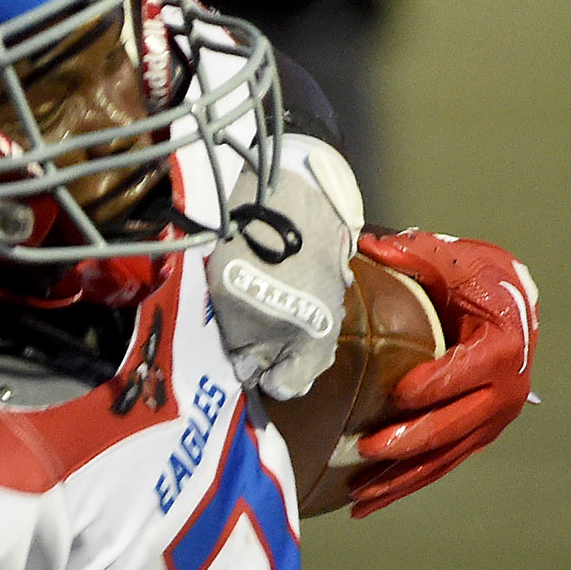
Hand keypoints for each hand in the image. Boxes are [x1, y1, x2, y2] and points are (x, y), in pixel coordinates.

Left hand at [209, 138, 364, 400]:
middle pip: (308, 359)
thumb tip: (249, 371)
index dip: (264, 380)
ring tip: (261, 312)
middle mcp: (333, 320)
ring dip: (289, 327)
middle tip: (250, 345)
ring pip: (314, 325)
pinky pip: (317, 293)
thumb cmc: (251, 252)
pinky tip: (278, 280)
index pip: (291, 386)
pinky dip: (298, 295)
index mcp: (312, 341)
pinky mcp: (335, 258)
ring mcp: (337, 288)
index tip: (244, 367)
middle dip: (280, 358)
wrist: (281, 184)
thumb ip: (243, 346)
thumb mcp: (233, 306)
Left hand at [350, 231, 538, 516]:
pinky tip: (369, 501)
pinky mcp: (478, 436)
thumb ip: (413, 254)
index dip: (434, 384)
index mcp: (502, 346)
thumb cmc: (477, 278)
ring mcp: (493, 419)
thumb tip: (366, 245)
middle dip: (410, 440)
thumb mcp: (451, 259)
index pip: (464, 371)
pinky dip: (406, 484)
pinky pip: (441, 465)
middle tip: (366, 449)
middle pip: (454, 424)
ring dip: (402, 479)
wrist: (512, 304)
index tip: (399, 393)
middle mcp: (506, 391)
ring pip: (445, 457)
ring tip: (360, 497)